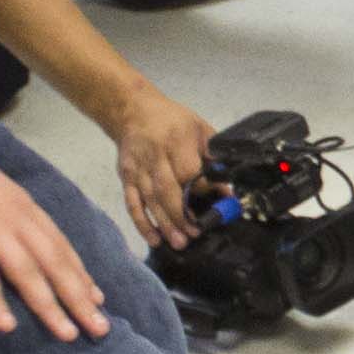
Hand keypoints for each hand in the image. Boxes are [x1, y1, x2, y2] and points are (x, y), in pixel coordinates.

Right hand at [0, 137, 111, 340]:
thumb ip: (11, 213)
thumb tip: (24, 237)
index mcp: (25, 207)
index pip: (61, 246)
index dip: (81, 275)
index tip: (98, 300)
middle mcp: (15, 219)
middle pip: (55, 263)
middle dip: (79, 298)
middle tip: (101, 329)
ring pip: (27, 273)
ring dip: (49, 306)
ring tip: (67, 334)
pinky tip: (7, 327)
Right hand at [110, 84, 212, 248]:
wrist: (132, 110)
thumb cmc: (171, 120)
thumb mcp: (198, 127)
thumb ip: (213, 154)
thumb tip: (227, 184)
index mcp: (175, 141)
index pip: (189, 171)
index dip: (204, 189)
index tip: (219, 202)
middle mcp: (154, 156)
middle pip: (167, 190)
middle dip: (181, 215)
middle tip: (195, 234)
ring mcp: (137, 169)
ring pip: (150, 201)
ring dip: (164, 224)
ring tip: (179, 242)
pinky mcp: (126, 177)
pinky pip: (132, 203)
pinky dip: (142, 223)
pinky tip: (154, 239)